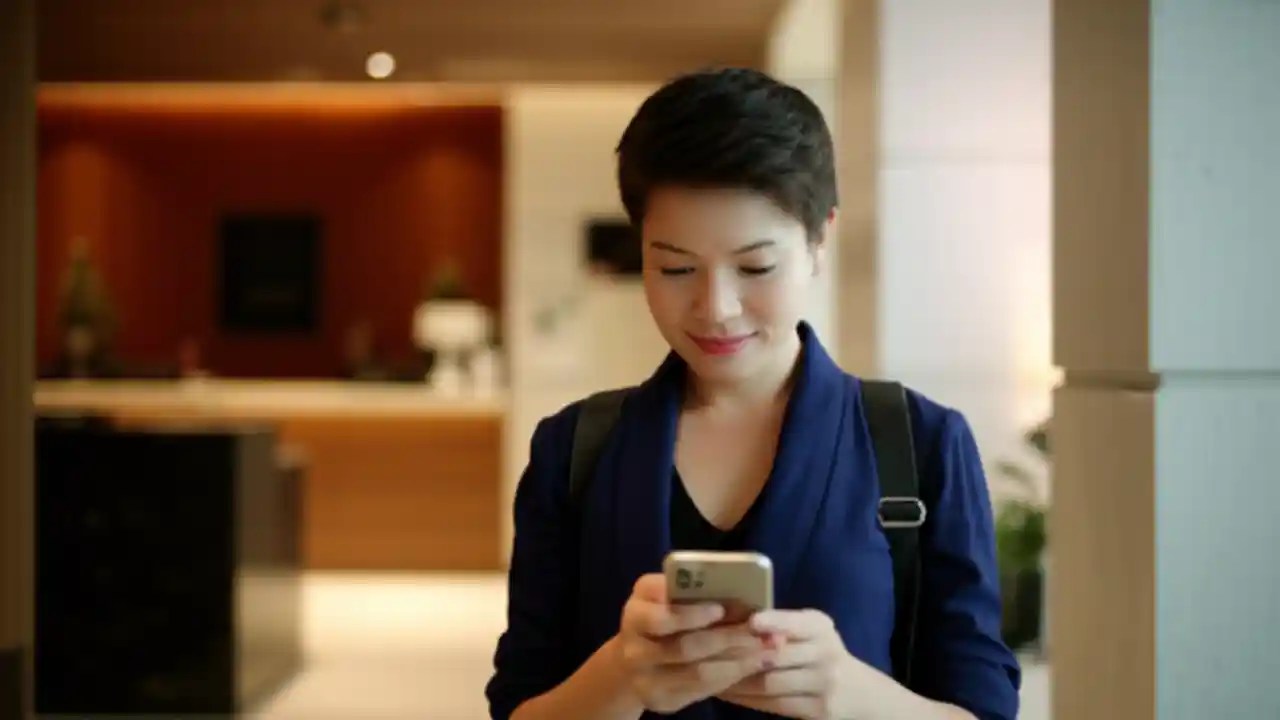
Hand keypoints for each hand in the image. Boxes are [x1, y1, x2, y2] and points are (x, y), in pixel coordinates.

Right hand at [614, 574, 775, 714]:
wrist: (633, 660)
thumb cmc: (661, 615)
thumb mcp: (667, 595)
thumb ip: (693, 592)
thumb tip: (744, 593)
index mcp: (637, 610)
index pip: (661, 616)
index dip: (691, 614)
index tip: (721, 609)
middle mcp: (633, 646)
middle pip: (685, 647)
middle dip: (728, 639)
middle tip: (762, 632)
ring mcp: (644, 678)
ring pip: (697, 673)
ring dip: (738, 661)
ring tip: (768, 650)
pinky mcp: (659, 699)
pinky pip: (701, 691)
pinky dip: (732, 677)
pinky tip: (754, 666)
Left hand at [718, 608, 878, 719]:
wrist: (859, 694)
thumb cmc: (819, 653)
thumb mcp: (811, 632)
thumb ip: (782, 624)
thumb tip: (731, 616)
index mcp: (820, 626)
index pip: (797, 622)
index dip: (775, 622)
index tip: (751, 621)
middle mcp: (825, 653)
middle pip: (777, 655)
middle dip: (739, 654)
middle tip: (706, 652)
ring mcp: (823, 684)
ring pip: (770, 682)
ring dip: (735, 679)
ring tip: (706, 673)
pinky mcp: (816, 710)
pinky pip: (773, 704)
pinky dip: (745, 698)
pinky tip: (724, 691)